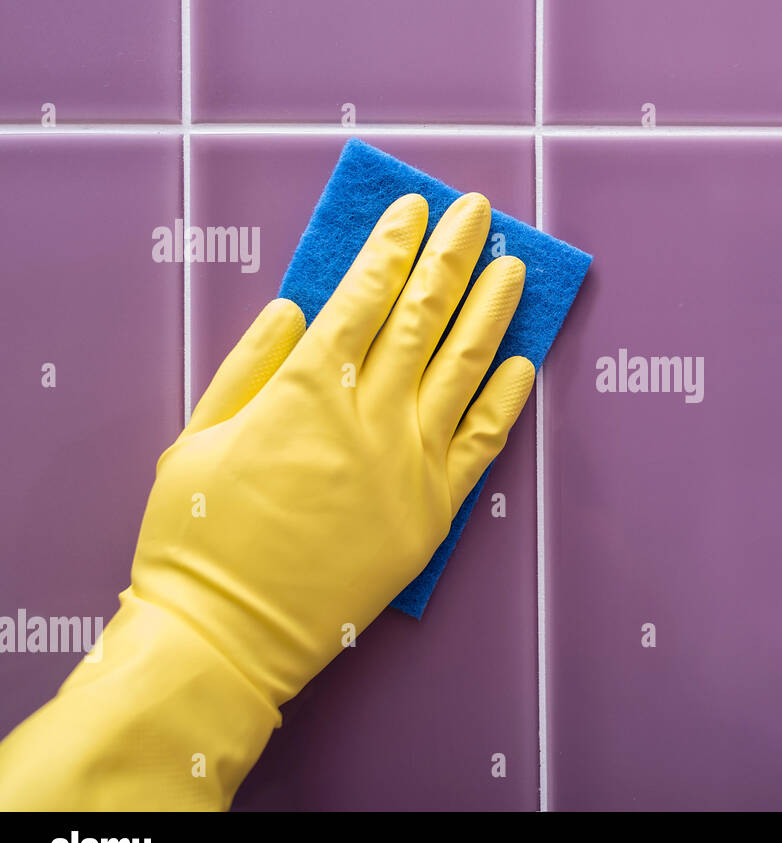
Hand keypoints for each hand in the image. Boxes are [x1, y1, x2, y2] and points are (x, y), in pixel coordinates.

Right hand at [131, 191, 534, 707]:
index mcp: (307, 388)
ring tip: (514, 267)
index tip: (415, 209)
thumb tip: (299, 307)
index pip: (363, 295)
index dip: (393, 247)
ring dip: (491, 309)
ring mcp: (410, 461)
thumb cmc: (197, 537)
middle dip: (453, 254)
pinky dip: (506, 397)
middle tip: (477, 211)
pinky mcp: (435, 509)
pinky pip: (483, 441)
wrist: (230, 633)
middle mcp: (370, 413)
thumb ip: (250, 366)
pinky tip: (523, 361)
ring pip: (464, 366)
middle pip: (423, 315)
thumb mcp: (197, 437)